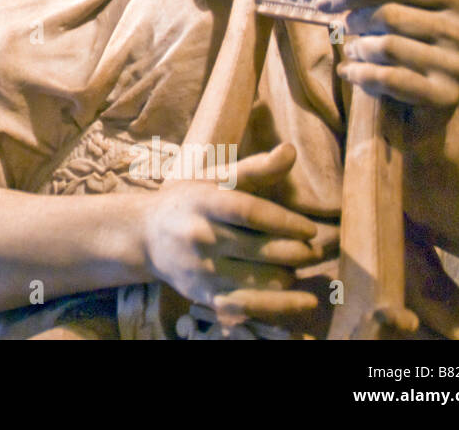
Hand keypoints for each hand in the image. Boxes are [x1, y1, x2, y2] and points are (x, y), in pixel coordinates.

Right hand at [142, 144, 321, 321]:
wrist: (144, 236)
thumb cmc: (188, 202)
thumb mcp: (215, 179)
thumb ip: (255, 168)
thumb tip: (290, 151)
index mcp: (203, 202)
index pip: (249, 212)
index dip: (285, 222)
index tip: (310, 230)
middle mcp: (199, 236)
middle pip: (260, 249)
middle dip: (297, 253)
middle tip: (313, 252)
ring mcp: (200, 269)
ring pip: (260, 281)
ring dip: (289, 277)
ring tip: (297, 268)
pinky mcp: (203, 294)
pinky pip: (247, 306)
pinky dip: (279, 307)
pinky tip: (301, 302)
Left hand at [316, 0, 458, 138]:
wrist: (427, 107)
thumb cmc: (407, 50)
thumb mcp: (400, 15)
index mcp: (454, 1)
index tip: (322, 3)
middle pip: (389, 14)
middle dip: (355, 21)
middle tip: (342, 28)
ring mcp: (458, 65)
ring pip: (387, 46)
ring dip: (358, 49)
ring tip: (352, 51)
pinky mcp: (446, 95)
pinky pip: (389, 78)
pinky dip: (360, 74)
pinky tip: (349, 72)